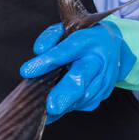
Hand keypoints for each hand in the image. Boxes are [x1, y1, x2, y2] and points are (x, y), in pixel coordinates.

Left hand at [19, 21, 135, 122]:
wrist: (111, 46)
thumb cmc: (83, 39)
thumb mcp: (66, 30)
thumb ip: (50, 38)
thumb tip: (39, 50)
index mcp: (88, 41)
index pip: (66, 51)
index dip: (46, 61)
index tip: (27, 71)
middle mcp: (99, 60)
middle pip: (81, 79)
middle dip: (64, 94)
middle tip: (50, 106)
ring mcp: (104, 78)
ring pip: (84, 96)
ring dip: (64, 105)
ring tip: (47, 109)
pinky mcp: (104, 93)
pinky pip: (85, 104)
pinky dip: (70, 107)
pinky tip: (60, 106)